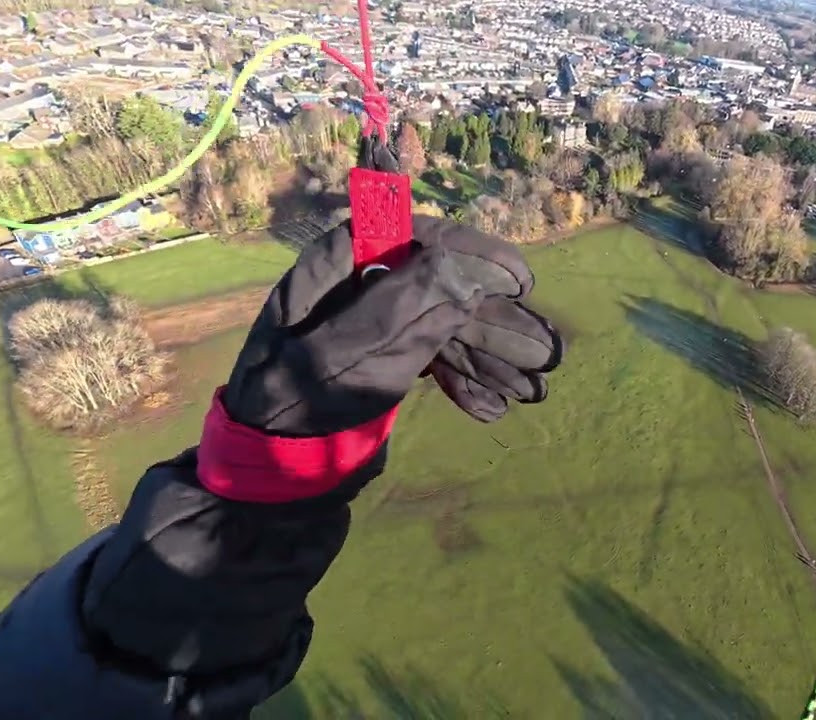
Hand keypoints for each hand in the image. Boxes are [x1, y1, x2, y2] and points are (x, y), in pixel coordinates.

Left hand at [222, 218, 536, 435]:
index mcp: (338, 265)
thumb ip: (403, 310)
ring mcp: (374, 321)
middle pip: (442, 285)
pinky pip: (434, 355)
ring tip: (534, 389)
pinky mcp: (384, 356)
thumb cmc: (295, 405)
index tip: (522, 281)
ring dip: (491, 356)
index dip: (474, 253)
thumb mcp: (344, 357)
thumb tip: (464, 269)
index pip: (416, 236)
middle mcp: (360, 284)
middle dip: (495, 323)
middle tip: (546, 355)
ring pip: (445, 324)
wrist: (269, 470)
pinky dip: (464, 378)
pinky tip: (493, 407)